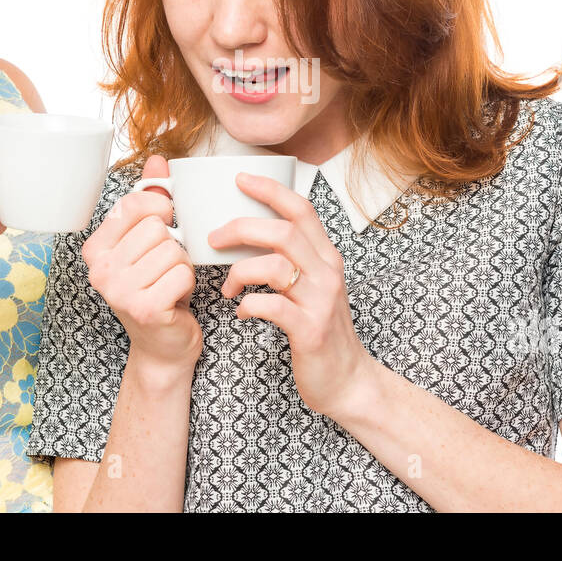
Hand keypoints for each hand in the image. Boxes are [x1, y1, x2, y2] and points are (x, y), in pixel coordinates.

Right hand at [81, 155, 201, 374]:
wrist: (163, 345)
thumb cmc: (156, 289)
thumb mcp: (148, 243)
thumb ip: (151, 201)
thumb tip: (157, 161)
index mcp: (95, 248)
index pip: (134, 204)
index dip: (161, 212)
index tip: (161, 232)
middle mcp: (99, 269)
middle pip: (158, 228)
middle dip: (173, 247)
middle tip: (163, 270)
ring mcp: (118, 291)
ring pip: (174, 250)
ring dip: (181, 267)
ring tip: (168, 284)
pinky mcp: (144, 309)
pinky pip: (184, 273)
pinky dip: (188, 284)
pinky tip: (175, 299)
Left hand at [208, 172, 375, 418]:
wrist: (347, 380)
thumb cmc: (320, 329)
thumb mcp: (313, 286)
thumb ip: (291, 260)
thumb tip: (248, 234)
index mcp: (326, 257)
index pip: (301, 209)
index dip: (270, 190)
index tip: (239, 180)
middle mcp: (327, 273)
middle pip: (283, 231)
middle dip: (242, 228)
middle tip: (214, 239)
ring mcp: (320, 301)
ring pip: (275, 266)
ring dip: (240, 271)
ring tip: (227, 286)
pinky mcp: (310, 330)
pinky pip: (271, 306)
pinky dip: (247, 306)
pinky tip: (241, 313)